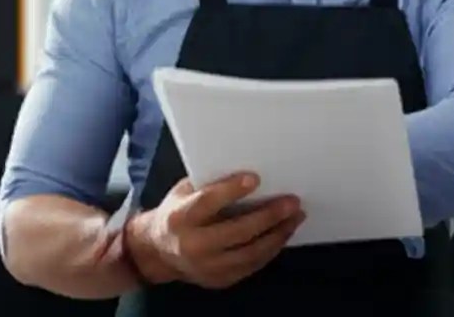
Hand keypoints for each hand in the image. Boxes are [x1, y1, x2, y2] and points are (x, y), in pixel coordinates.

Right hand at [140, 173, 304, 288]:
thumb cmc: (176, 214)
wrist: (158, 253)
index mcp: (180, 218)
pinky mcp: (220, 280)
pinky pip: (252, 265)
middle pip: (237, 231)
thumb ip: (207, 186)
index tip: (255, 178)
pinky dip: (270, 249)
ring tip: (295, 217)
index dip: (231, 190)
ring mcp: (207, 267)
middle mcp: (193, 245)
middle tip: (291, 202)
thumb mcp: (182, 194)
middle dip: (268, 216)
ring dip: (277, 234)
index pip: (208, 202)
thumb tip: (245, 172)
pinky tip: (282, 234)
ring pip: (250, 252)